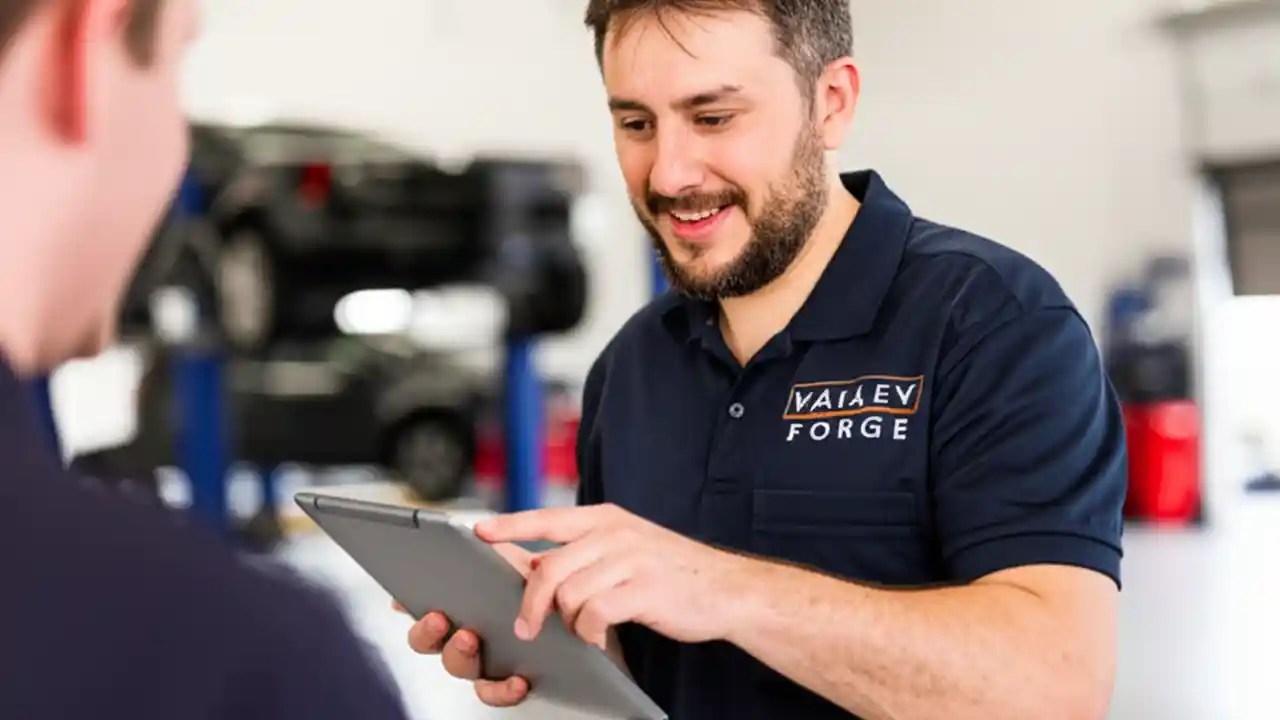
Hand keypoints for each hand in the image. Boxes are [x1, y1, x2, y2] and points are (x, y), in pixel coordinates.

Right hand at [400, 542, 533, 707]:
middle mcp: (463, 637)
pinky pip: (498, 692)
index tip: (402, 599)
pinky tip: (517, 679)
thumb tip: (472, 535)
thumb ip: (489, 551)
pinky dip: (503, 689)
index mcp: (456, 608)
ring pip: (459, 667)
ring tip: (470, 638)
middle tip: (439, 616)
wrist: (571, 599)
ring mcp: (483, 661)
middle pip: (429, 642)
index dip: (406, 605)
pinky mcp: (509, 681)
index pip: (420, 609)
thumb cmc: (535, 581)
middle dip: (427, 631)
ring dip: (459, 654)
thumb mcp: (512, 561)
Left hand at [474, 503, 749, 649]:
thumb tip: (536, 567)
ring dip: (567, 621)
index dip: (511, 525)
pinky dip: (589, 633)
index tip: (481, 531)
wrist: (726, 589)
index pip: (548, 518)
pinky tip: (598, 638)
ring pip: (569, 594)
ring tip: (581, 630)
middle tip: (526, 625)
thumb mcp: (627, 547)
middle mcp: (616, 533)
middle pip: (550, 568)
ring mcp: (631, 560)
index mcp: (607, 519)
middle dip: (531, 602)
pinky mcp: (644, 590)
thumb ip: (586, 552)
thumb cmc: (672, 572)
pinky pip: (595, 614)